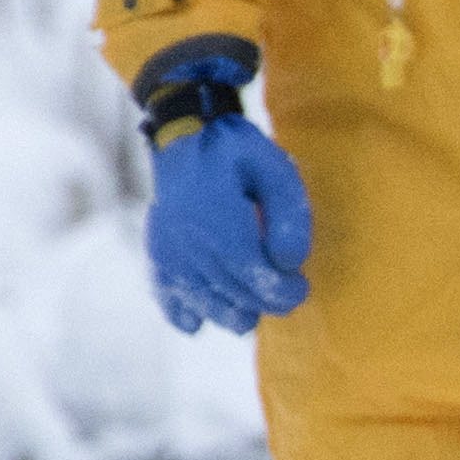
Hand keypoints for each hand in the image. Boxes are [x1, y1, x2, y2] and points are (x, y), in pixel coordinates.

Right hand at [147, 110, 314, 333]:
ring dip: (234, 312)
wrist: (185, 139)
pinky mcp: (158, 255)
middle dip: (268, 302)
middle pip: (236, 298)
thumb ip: (289, 215)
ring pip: (206, 305)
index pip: (257, 280)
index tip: (301, 286)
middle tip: (288, 292)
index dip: (285, 292)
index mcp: (221, 226)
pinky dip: (184, 312)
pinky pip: (167, 296)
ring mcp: (170, 253)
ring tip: (253, 304)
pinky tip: (196, 321)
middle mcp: (190, 246)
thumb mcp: (276, 170)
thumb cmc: (237, 154)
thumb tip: (290, 262)